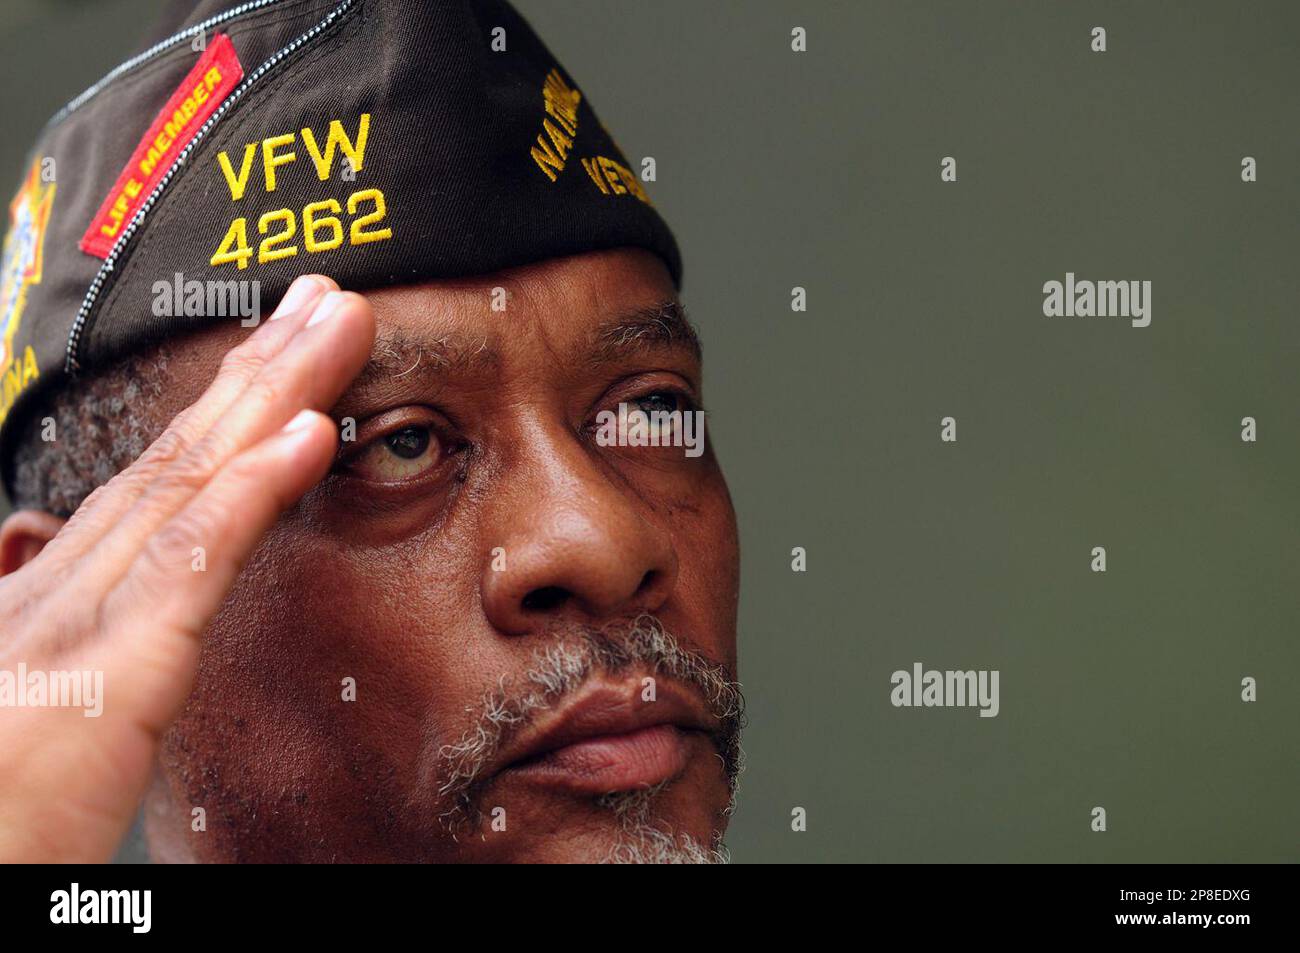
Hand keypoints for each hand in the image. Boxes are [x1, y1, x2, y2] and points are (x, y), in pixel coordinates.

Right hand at [0, 274, 374, 861]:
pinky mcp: (97, 679)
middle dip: (256, 373)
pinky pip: (189, 563)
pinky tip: (310, 431)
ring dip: (272, 394)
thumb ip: (71, 656)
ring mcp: (69, 626)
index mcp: (44, 607)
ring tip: (336, 325)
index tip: (280, 358)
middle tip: (325, 303)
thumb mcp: (29, 725)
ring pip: (189, 481)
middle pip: (176, 459)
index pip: (152, 488)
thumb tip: (80, 594)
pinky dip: (252, 489)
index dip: (219, 415)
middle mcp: (54, 593)